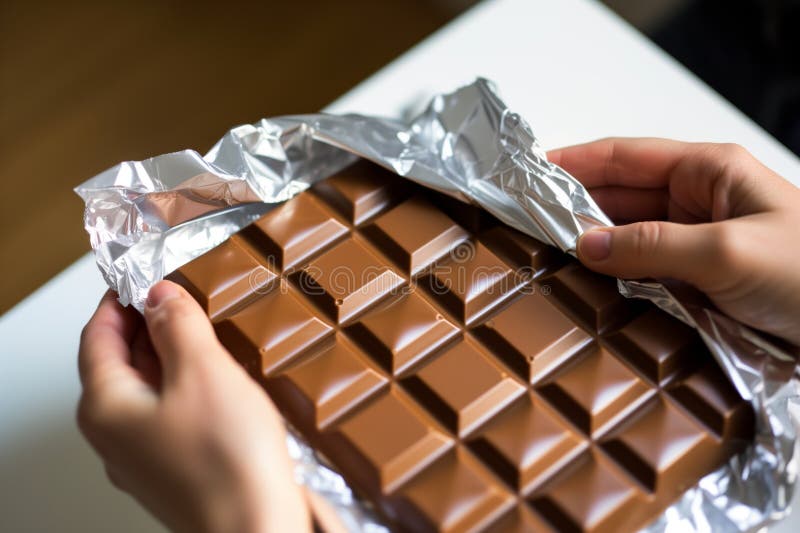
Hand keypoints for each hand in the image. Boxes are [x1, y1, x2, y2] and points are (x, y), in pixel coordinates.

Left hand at [77, 281, 310, 532]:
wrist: (257, 529)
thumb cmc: (227, 462)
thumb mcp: (204, 370)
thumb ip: (178, 325)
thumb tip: (161, 297)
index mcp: (106, 407)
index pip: (98, 336)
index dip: (121, 299)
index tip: (146, 275)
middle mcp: (116, 435)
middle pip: (122, 363)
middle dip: (151, 325)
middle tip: (184, 296)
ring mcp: (145, 456)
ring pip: (151, 389)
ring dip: (175, 356)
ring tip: (209, 331)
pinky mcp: (176, 469)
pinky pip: (174, 414)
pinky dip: (190, 388)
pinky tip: (223, 380)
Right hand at [548, 138, 799, 346]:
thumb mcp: (726, 252)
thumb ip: (651, 246)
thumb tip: (585, 245)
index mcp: (707, 170)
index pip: (624, 156)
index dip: (573, 162)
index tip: (528, 173)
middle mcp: (697, 199)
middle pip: (620, 194)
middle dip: (574, 207)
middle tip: (526, 224)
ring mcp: (696, 237)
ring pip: (628, 232)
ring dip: (591, 242)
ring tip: (544, 253)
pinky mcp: (698, 273)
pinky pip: (643, 264)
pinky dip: (614, 270)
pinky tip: (586, 279)